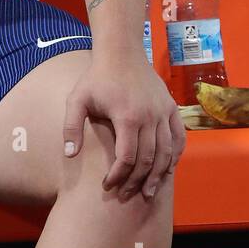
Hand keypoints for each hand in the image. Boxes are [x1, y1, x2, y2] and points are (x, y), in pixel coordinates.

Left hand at [62, 54, 185, 199]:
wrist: (122, 52)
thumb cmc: (96, 77)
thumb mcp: (77, 99)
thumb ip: (71, 127)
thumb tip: (69, 155)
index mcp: (127, 116)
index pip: (127, 157)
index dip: (118, 176)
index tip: (107, 186)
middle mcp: (150, 116)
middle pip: (149, 159)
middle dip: (138, 181)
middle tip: (127, 195)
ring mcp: (164, 112)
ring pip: (167, 152)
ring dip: (159, 175)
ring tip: (149, 192)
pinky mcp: (171, 108)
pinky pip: (179, 138)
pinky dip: (175, 156)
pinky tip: (167, 170)